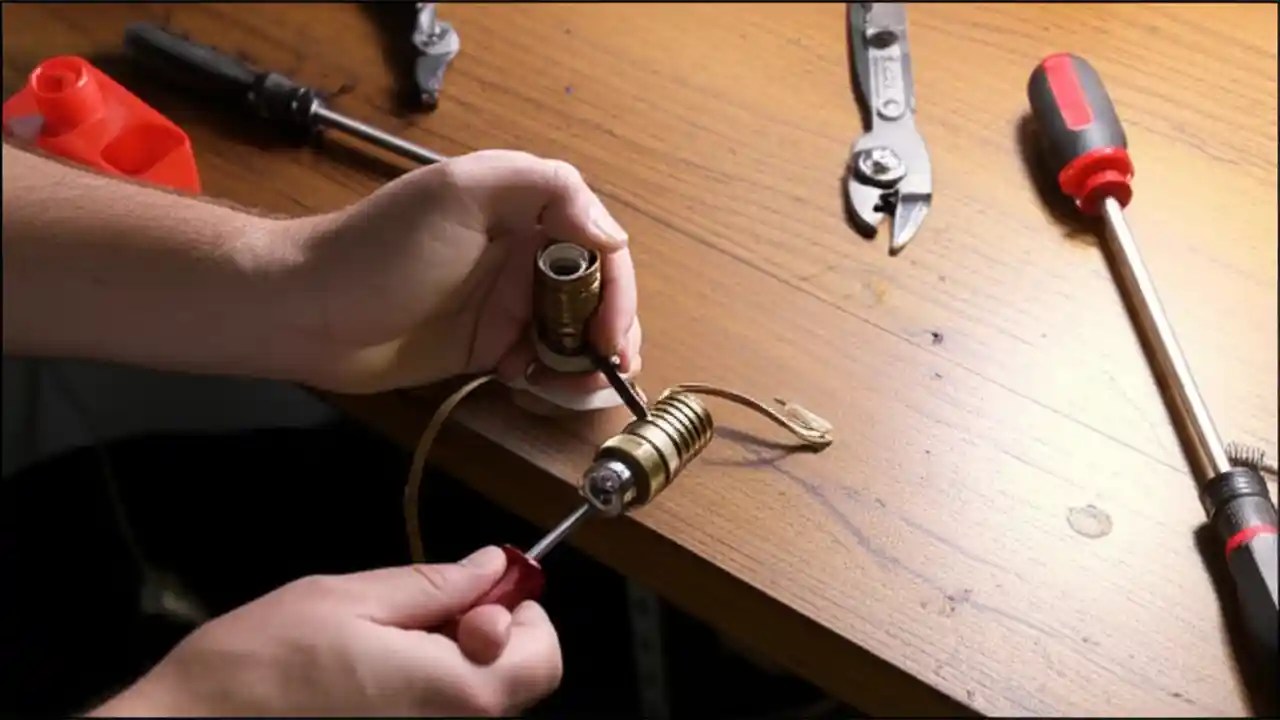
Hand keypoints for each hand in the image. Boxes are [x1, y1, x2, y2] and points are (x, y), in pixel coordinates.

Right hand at [91, 547, 561, 716]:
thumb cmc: (259, 667)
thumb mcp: (349, 599)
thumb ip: (434, 586)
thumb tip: (492, 566)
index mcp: (454, 695)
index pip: (543, 659)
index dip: (524, 615)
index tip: (483, 590)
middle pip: (513, 684)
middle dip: (488, 636)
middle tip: (427, 612)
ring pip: (475, 703)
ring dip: (454, 663)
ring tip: (388, 641)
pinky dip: (425, 692)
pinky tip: (374, 675)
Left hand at [286, 149, 641, 393]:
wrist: (309, 312)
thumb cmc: (381, 248)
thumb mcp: (460, 192)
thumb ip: (545, 188)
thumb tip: (613, 233)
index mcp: (524, 212)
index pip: (598, 246)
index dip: (617, 288)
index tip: (610, 331)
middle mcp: (521, 256)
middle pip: (594, 294)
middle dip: (611, 331)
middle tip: (609, 366)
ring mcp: (504, 304)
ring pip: (572, 333)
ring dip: (587, 361)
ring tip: (576, 384)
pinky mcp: (486, 346)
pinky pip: (539, 364)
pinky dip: (552, 379)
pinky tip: (533, 385)